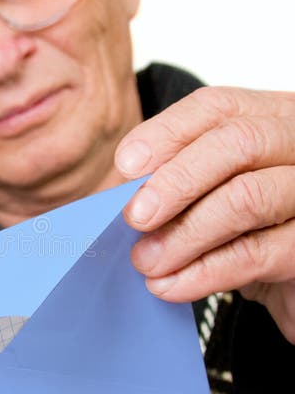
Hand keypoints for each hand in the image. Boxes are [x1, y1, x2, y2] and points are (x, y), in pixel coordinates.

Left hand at [115, 86, 294, 342]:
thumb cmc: (255, 236)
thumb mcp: (213, 198)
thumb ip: (177, 185)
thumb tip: (120, 193)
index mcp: (273, 119)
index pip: (218, 108)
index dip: (167, 133)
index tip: (126, 166)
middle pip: (237, 142)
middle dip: (176, 181)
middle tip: (135, 218)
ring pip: (247, 197)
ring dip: (184, 233)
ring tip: (147, 261)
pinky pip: (256, 253)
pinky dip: (205, 272)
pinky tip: (172, 285)